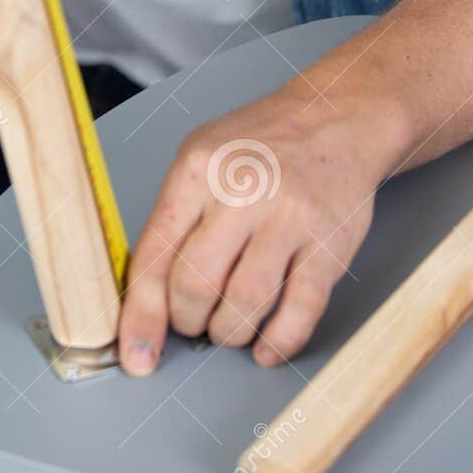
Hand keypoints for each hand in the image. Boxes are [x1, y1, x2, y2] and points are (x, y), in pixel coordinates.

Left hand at [117, 85, 397, 374]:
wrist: (335, 119)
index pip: (155, 254)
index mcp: (197, 170)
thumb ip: (173, 220)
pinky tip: (266, 347)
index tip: (137, 354)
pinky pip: (299, 313)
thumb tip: (144, 297)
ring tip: (229, 326)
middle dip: (188, 321)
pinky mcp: (329, 243)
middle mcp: (241, 190)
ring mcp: (289, 217)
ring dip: (229, 333)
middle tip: (194, 322)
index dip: (142, 313)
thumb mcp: (201, 158)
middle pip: (196, 286)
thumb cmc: (260, 144)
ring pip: (244, 306)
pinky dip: (277, 343)